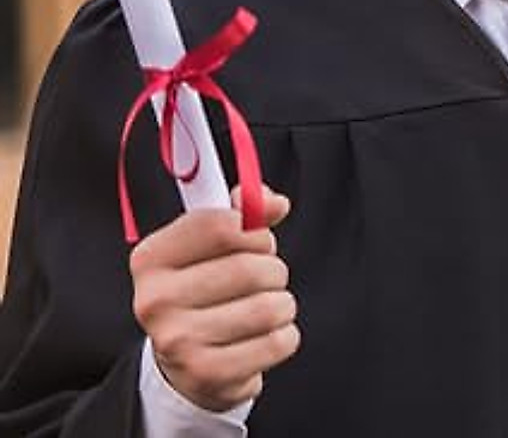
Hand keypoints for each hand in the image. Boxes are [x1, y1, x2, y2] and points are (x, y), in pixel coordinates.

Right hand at [130, 184, 298, 411]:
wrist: (187, 362)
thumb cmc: (206, 289)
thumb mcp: (215, 243)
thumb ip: (247, 212)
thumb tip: (275, 204)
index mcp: (151, 258)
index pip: (218, 225)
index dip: (254, 229)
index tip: (258, 239)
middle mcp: (155, 300)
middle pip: (249, 267)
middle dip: (273, 269)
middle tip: (266, 278)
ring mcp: (177, 342)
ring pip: (268, 306)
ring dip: (283, 303)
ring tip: (268, 307)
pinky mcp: (205, 374)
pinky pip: (276, 342)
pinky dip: (285, 335)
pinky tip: (266, 335)